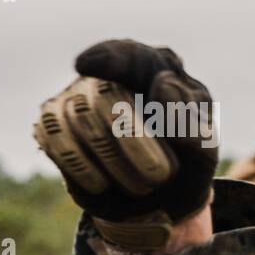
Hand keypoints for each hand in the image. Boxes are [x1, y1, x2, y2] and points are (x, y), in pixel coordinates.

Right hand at [34, 40, 218, 251]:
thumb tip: (162, 85)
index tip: (86, 66)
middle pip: (105, 94)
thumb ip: (192, 121)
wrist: (161, 199)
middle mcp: (112, 74)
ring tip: (141, 185)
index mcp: (157, 68)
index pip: (132, 55)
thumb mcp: (203, 149)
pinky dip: (82, 167)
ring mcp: (76, 95)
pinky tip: (103, 185)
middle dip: (134, 141)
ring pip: (78, 118)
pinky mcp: (51, 123)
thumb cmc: (186, 164)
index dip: (110, 58)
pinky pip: (53, 137)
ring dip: (114, 161)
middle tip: (160, 175)